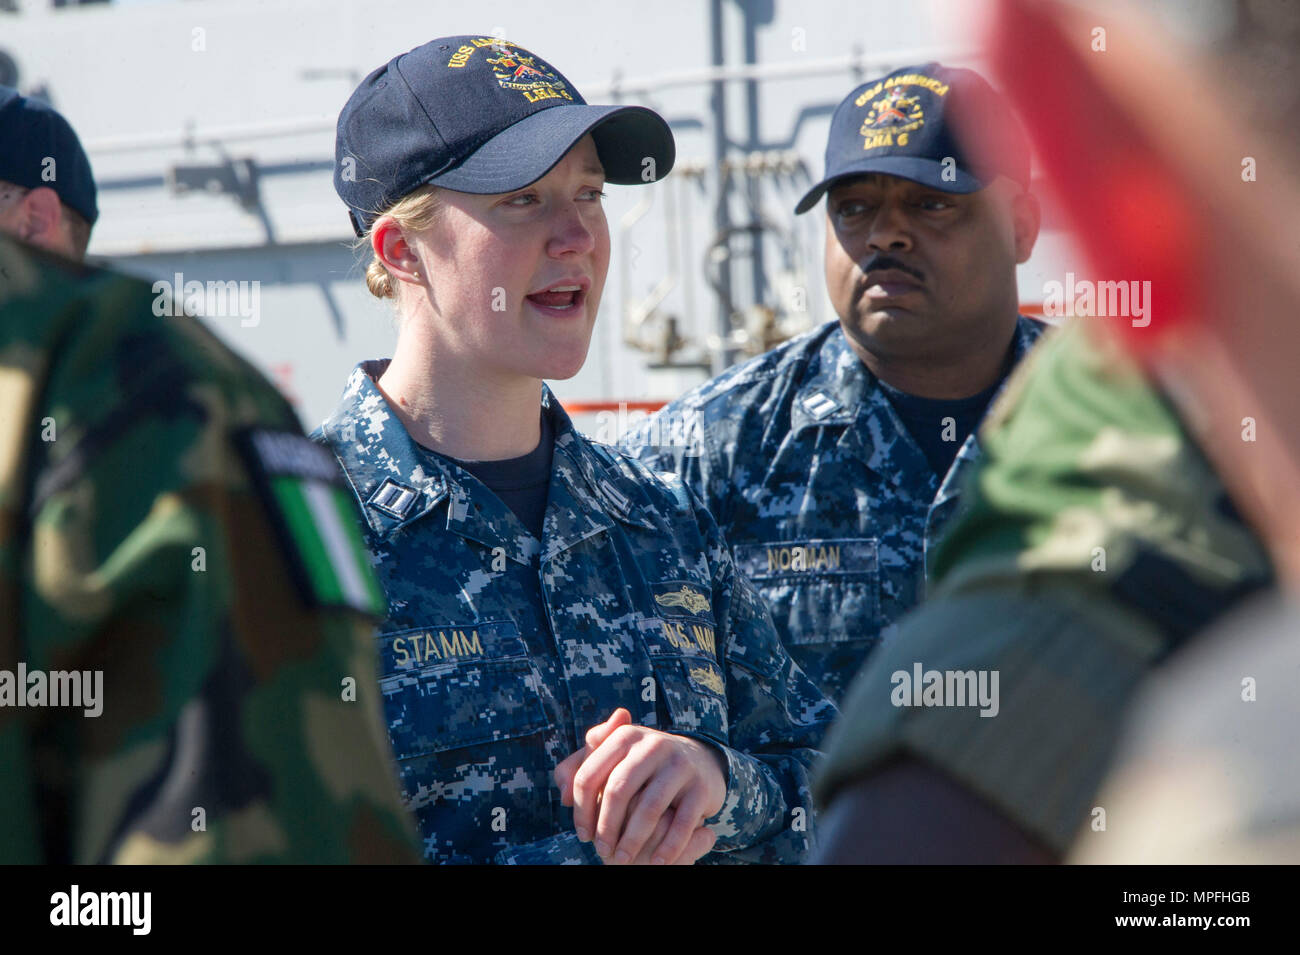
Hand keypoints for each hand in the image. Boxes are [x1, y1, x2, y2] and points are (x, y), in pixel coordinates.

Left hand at [554, 708, 727, 864]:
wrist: (700, 761)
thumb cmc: (642, 766)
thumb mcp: (612, 758)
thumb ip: (578, 770)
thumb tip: (563, 795)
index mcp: (624, 736)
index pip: (590, 775)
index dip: (581, 810)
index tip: (582, 835)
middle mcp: (653, 744)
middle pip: (618, 790)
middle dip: (605, 827)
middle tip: (600, 852)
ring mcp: (680, 764)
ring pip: (649, 808)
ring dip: (632, 841)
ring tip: (622, 860)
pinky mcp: (701, 787)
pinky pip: (682, 823)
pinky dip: (668, 847)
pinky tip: (658, 862)